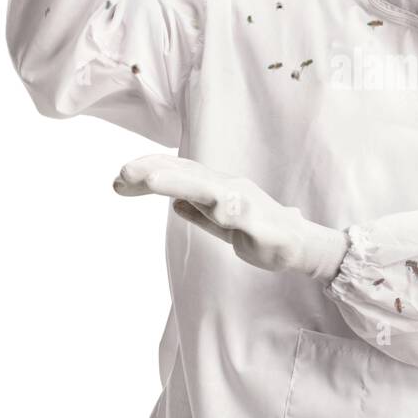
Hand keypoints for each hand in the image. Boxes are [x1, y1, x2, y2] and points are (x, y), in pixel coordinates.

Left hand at [112, 155, 348, 280]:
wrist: (299, 246)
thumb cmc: (261, 233)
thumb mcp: (220, 225)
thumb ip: (198, 214)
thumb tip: (174, 204)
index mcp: (216, 188)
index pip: (179, 173)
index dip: (150, 171)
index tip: (118, 178)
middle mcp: (228, 188)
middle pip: (187, 174)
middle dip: (155, 171)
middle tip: (122, 173)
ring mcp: (245, 202)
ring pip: (208, 188)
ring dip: (179, 181)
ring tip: (151, 179)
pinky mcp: (261, 222)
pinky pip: (244, 215)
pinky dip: (230, 209)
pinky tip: (217, 207)